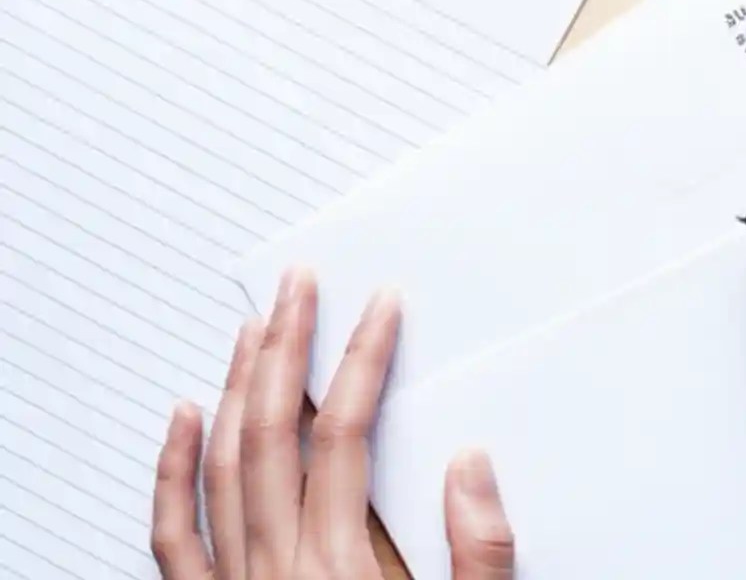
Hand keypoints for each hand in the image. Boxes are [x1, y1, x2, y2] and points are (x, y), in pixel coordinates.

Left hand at [150, 270, 514, 578]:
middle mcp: (276, 567)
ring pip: (221, 465)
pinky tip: (183, 418)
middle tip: (298, 288)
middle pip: (271, 432)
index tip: (379, 309)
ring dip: (238, 387)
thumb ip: (477, 554)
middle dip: (288, 347)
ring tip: (255, 331)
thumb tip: (471, 468)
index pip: (344, 435)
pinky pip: (174, 532)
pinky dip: (173, 469)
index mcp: (339, 568)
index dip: (364, 360)